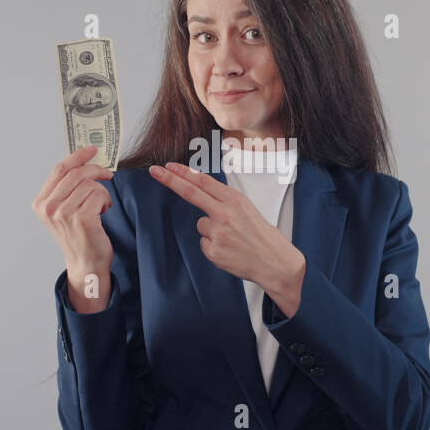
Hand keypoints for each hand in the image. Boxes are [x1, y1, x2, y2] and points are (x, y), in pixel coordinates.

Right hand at [32, 145, 114, 311]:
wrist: (85, 264)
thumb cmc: (79, 236)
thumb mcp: (64, 211)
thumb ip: (67, 189)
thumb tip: (84, 161)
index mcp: (41, 203)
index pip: (60, 169)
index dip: (78, 156)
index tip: (92, 149)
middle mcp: (49, 208)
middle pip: (76, 173)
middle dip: (96, 170)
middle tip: (108, 174)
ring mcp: (64, 214)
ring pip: (90, 184)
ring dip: (102, 191)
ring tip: (102, 204)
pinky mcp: (82, 220)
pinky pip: (98, 195)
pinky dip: (105, 200)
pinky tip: (104, 211)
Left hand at [148, 162, 306, 316]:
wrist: (275, 262)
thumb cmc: (262, 235)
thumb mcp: (247, 209)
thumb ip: (224, 200)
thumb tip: (200, 191)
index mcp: (235, 200)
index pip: (204, 182)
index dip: (184, 173)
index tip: (168, 166)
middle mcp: (225, 214)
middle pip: (191, 193)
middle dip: (171, 180)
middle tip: (154, 171)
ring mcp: (218, 233)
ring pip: (201, 224)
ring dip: (211, 230)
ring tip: (232, 239)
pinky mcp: (214, 251)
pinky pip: (204, 243)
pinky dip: (214, 246)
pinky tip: (230, 250)